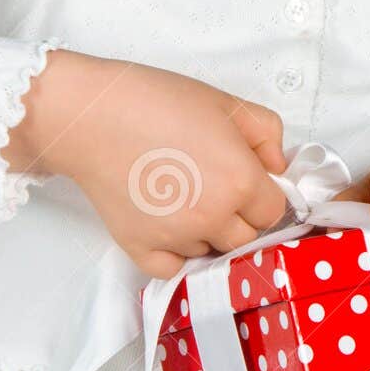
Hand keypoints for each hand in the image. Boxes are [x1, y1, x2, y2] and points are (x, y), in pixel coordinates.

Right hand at [4, 49, 290, 276]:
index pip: (274, 211)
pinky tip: (169, 225)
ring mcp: (177, 238)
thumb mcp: (226, 102)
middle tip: (216, 187)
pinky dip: (176, 254)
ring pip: (212, 253)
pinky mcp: (142, 250)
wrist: (91, 115)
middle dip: (240, 216)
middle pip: (247, 238)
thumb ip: (267, 134)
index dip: (264, 195)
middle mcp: (213, 217)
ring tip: (185, 197)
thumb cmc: (156, 101)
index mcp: (240, 181)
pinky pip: (175, 269)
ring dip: (208, 234)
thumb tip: (278, 169)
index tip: (248, 182)